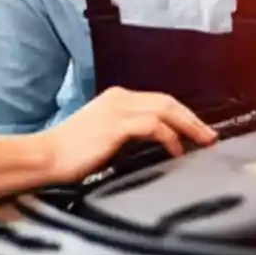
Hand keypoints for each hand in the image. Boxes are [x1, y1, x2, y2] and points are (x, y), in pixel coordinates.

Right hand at [38, 86, 217, 182]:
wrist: (46, 156)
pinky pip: (154, 125)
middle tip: (210, 136)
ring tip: (203, 141)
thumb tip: (152, 144)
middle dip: (192, 118)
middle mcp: (119, 98)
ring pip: (165, 109)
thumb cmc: (70, 153)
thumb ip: (125, 134)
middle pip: (167, 101)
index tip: (197, 130)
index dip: (181, 114)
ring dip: (189, 125)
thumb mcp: (102, 137)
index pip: (157, 101)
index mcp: (116, 99)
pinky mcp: (116, 124)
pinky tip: (177, 150)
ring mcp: (118, 109)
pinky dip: (170, 137)